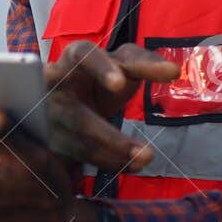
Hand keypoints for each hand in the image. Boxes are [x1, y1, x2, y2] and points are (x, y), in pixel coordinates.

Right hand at [39, 41, 178, 171]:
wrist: (65, 96)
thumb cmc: (98, 75)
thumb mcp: (121, 63)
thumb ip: (146, 64)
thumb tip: (174, 71)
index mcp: (73, 58)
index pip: (82, 56)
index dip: (99, 69)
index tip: (120, 84)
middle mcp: (53, 86)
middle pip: (77, 115)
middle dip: (110, 138)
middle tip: (147, 153)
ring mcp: (47, 115)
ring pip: (78, 142)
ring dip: (112, 155)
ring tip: (144, 160)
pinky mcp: (50, 139)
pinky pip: (78, 155)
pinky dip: (107, 162)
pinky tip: (131, 165)